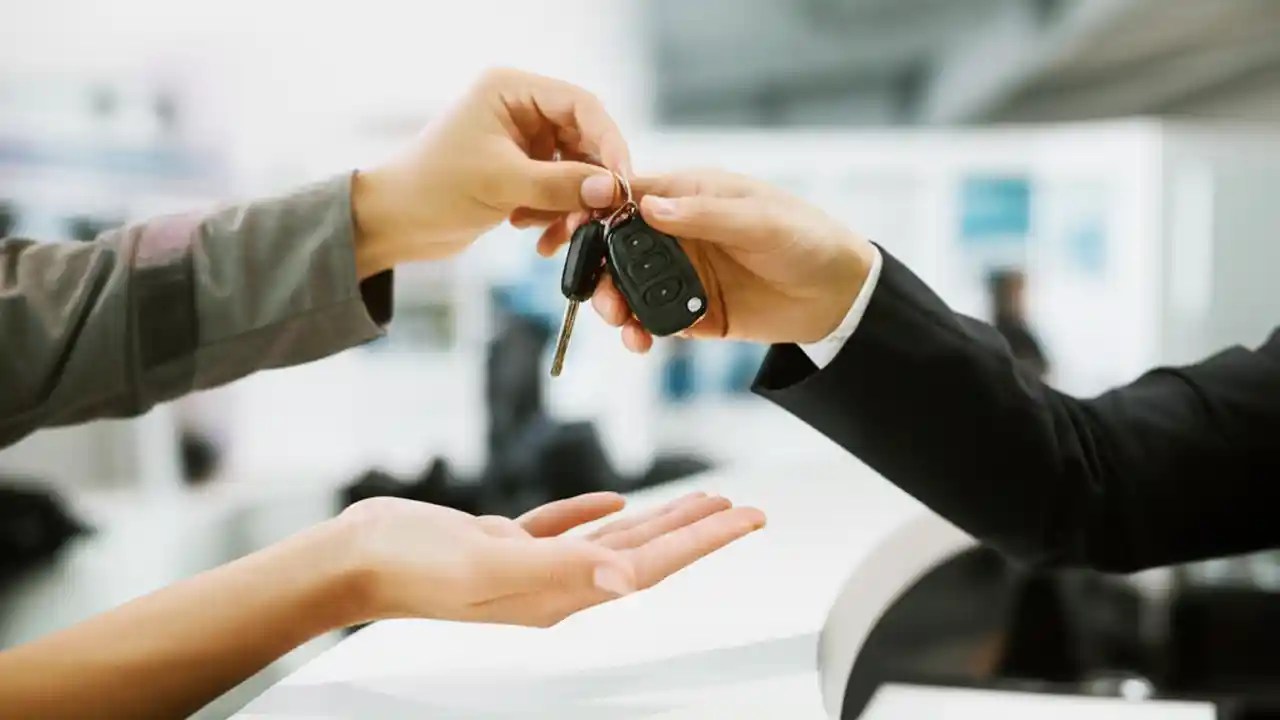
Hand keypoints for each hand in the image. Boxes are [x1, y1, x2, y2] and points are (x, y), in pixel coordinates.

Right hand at [333, 491, 763, 627]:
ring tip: (699, 501)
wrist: (353, 561)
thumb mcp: (486, 563)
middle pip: (644, 553)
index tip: (745, 519)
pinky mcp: (502, 545)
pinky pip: (564, 529)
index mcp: (558, 592)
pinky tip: (612, 502)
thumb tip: (624, 573)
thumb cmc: (410, 565)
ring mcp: (528, 566)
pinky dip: (593, 513)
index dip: (703, 541)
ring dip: (658, 520)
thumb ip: (557, 563)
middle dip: (697, 530)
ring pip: (612, 539)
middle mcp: (553, 584)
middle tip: (741, 509)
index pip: (649, 565)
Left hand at [350, 67, 630, 278]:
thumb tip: (612, 189)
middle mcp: (520, 110)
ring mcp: (521, 142)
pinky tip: (538, 237)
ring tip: (553, 231)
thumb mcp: (502, 183)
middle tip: (597, 215)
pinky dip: (555, 216)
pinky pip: (558, 191)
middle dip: (589, 181)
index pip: (581, 104)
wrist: (396, 224)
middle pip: (583, 139)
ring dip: (570, 205)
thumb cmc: (433, 189)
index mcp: (511, 90)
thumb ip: (561, 184)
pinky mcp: (520, 173)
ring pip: (574, 170)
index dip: (608, 140)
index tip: (623, 179)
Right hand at [577, 170, 877, 351]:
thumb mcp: (760, 219)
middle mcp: (679, 232)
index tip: (571, 232)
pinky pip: (656, 321)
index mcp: (690, 195)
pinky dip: (641, 332)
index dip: (595, 211)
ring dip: (616, 304)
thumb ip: (705, 214)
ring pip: (631, 287)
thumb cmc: (807, 238)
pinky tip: (641, 341)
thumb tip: (650, 206)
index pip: (629, 197)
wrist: (841, 294)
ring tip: (620, 321)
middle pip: (618, 247)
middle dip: (599, 270)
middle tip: (600, 294)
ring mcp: (684, 273)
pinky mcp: (695, 311)